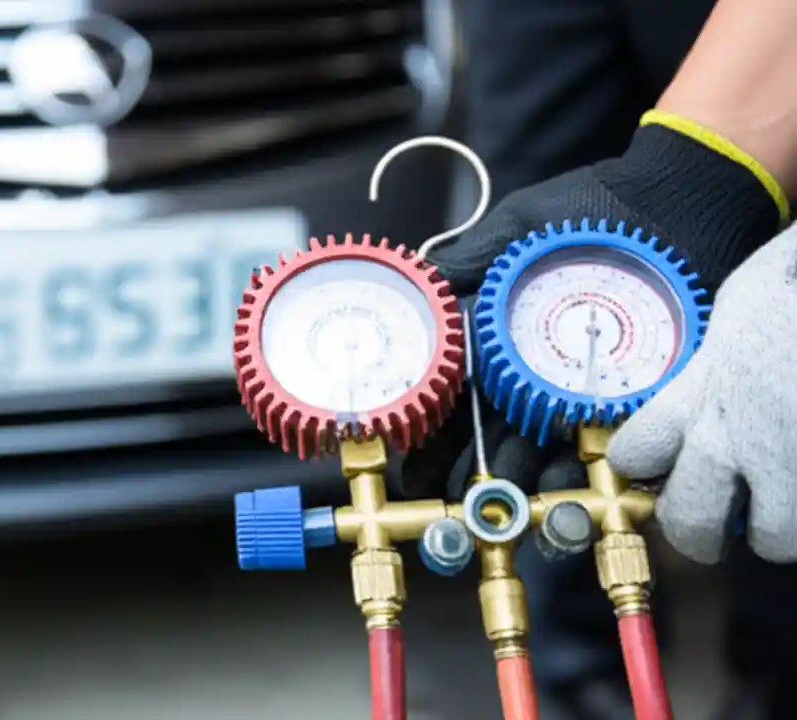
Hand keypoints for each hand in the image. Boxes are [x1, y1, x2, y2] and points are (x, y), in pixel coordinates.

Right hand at [401, 123, 780, 498]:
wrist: (677, 200)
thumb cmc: (592, 209)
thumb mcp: (520, 224)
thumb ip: (471, 255)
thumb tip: (419, 275)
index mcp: (501, 335)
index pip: (456, 392)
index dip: (433, 429)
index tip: (411, 459)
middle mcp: (536, 368)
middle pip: (495, 429)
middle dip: (471, 468)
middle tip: (450, 499)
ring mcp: (582, 383)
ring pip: (543, 442)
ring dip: (521, 477)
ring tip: (503, 505)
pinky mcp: (630, 388)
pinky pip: (602, 436)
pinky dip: (581, 465)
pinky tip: (562, 489)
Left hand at [609, 227, 796, 562]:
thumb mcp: (744, 306)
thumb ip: (720, 354)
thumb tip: (714, 363)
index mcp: (698, 393)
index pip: (634, 456)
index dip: (646, 466)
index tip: (661, 466)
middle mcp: (734, 438)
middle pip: (689, 524)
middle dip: (701, 533)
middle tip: (719, 523)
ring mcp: (790, 465)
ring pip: (774, 541)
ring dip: (779, 531)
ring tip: (785, 504)